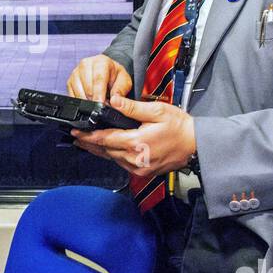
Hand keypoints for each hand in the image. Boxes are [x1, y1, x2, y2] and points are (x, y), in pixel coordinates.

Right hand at [66, 54, 132, 102]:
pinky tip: (89, 100)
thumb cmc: (115, 75)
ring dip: (88, 101)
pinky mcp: (69, 81)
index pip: (98, 79)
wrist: (107, 71)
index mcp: (101, 61)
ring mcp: (75, 72)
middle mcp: (85, 64)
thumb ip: (121, 90)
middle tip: (103, 105)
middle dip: (95, 100)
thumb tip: (114, 100)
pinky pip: (72, 96)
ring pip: (79, 93)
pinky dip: (80, 102)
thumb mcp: (124, 81)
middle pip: (87, 88)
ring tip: (97, 102)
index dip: (99, 94)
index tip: (101, 104)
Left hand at [71, 94, 195, 177]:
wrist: (197, 145)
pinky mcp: (143, 172)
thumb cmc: (180, 127)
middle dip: (90, 144)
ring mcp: (139, 168)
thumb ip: (132, 108)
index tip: (76, 133)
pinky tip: (107, 150)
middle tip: (76, 138)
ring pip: (113, 159)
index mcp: (137, 143)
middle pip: (106, 151)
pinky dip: (113, 156)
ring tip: (87, 143)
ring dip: (100, 151)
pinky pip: (122, 164)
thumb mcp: (156, 111)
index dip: (88, 137)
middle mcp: (136, 159)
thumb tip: (114, 101)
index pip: (105, 140)